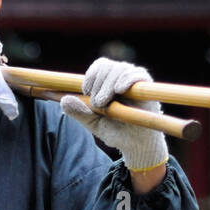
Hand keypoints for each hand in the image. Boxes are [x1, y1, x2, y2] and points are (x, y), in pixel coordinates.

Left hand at [60, 57, 167, 173]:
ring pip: (119, 68)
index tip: (86, 92)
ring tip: (105, 104)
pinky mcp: (146, 86)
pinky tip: (119, 90)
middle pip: (107, 65)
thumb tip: (63, 100)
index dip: (90, 76)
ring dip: (108, 85)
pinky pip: (137, 74)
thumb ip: (79, 112)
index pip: (99, 66)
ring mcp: (134, 80)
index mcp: (107, 82)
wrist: (134, 144)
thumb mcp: (93, 123)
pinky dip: (126, 79)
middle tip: (97, 104)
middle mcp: (121, 77)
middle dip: (98, 83)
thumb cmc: (115, 131)